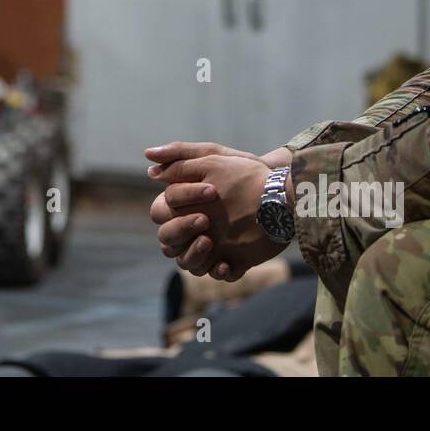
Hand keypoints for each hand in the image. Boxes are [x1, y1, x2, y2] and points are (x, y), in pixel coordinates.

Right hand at [146, 142, 286, 279]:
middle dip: (180, 231)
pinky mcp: (232, 262)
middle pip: (167, 240)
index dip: (179, 203)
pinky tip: (226, 263)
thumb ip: (180, 158)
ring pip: (186, 262)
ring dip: (193, 255)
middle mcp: (193, 228)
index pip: (161, 212)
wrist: (280, 193)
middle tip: (205, 221)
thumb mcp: (213, 156)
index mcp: (183, 206)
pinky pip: (217, 273)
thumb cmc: (244, 172)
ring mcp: (211, 247)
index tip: (211, 191)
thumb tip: (149, 165)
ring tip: (210, 243)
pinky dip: (218, 271)